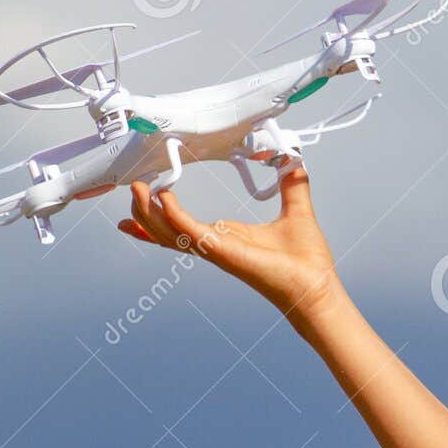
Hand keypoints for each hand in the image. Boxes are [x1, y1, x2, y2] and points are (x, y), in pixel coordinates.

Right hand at [118, 166, 342, 318]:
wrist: (316, 285)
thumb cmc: (307, 261)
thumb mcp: (296, 210)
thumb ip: (293, 185)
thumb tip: (295, 162)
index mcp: (227, 237)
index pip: (185, 226)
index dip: (163, 214)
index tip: (148, 198)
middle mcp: (216, 245)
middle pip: (168, 230)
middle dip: (146, 213)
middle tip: (131, 192)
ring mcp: (216, 250)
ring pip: (169, 233)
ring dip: (149, 214)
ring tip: (135, 192)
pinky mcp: (221, 252)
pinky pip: (188, 232)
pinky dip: (173, 216)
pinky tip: (164, 199)